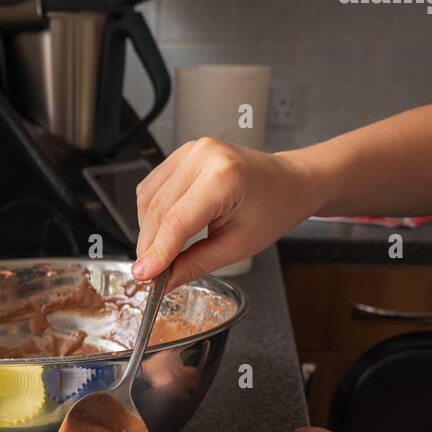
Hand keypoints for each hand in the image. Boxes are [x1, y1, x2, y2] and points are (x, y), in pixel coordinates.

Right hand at [133, 137, 317, 288]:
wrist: (288, 182)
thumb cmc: (273, 209)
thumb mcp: (238, 246)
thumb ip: (196, 264)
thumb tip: (163, 281)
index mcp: (223, 177)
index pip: (175, 221)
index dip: (156, 253)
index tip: (143, 277)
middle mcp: (203, 156)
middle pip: (157, 209)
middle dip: (149, 246)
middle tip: (149, 275)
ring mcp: (191, 150)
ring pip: (148, 198)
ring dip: (147, 230)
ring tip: (159, 255)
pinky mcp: (183, 153)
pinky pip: (153, 186)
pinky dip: (151, 213)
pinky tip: (162, 231)